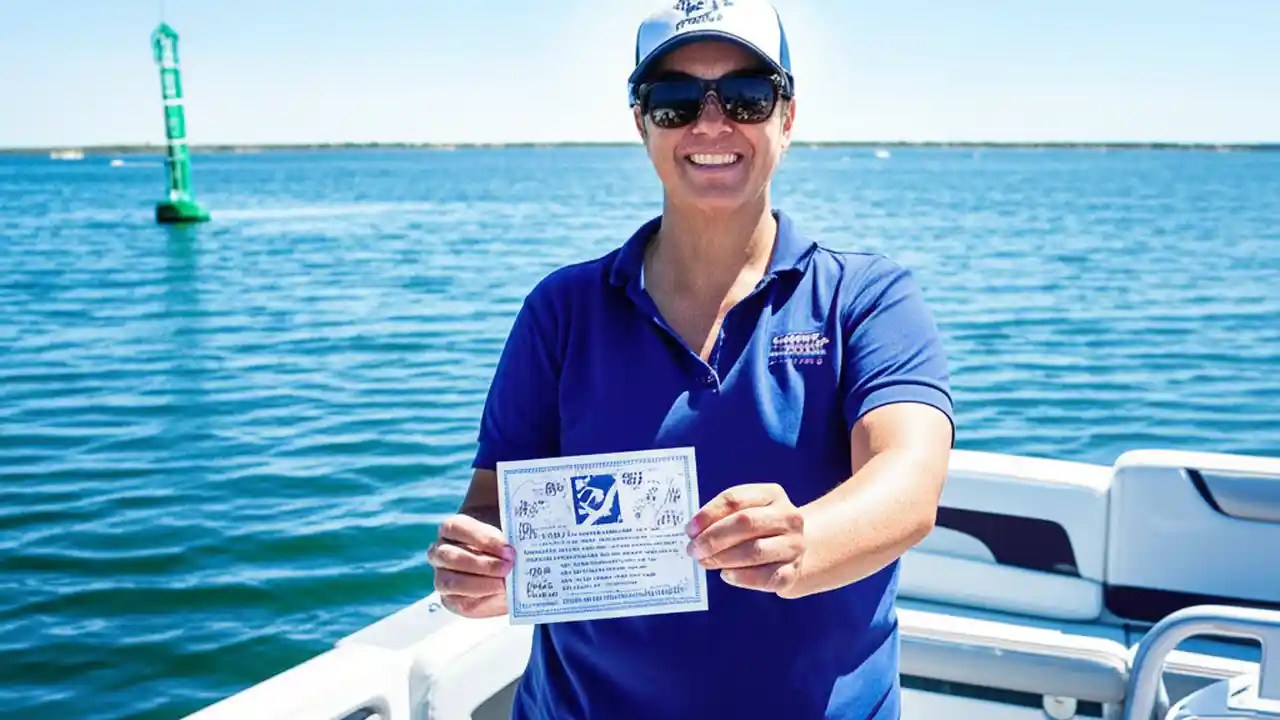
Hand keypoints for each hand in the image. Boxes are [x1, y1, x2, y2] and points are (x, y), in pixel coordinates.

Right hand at [427, 513, 513, 617]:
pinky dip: (484, 601)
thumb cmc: (505, 543)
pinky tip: (501, 596)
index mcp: (452, 528)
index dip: (482, 538)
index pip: (456, 527)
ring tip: (505, 585)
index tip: (507, 548)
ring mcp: (442, 577)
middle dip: (482, 564)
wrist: (509, 568)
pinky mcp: (451, 600)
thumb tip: (518, 532)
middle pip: (451, 556)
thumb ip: (509, 527)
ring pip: (451, 582)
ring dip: (481, 584)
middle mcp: (441, 552)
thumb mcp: (508, 529)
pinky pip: (462, 603)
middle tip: (508, 567)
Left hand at [685, 484, 805, 596]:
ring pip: (754, 551)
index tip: (690, 528)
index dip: (709, 513)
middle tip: (693, 549)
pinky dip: (741, 577)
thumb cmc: (759, 529)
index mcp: (772, 494)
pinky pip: (764, 577)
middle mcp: (788, 517)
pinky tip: (726, 574)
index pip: (736, 499)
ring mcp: (793, 545)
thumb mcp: (745, 512)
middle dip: (713, 538)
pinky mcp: (793, 572)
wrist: (791, 551)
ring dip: (723, 558)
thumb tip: (693, 532)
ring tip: (704, 562)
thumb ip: (721, 517)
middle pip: (746, 523)